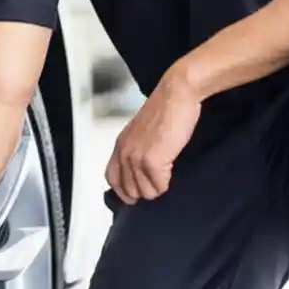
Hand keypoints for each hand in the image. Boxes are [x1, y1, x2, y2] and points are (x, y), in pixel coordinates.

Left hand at [105, 61, 201, 204]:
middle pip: (128, 190)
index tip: (136, 193)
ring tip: (165, 174)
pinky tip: (171, 170)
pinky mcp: (152, 161)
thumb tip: (140, 170)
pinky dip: (166, 184)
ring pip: (145, 192)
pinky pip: (159, 187)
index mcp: (120, 145)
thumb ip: (136, 149)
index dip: (125, 190)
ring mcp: (136, 158)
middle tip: (157, 182)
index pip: (112, 179)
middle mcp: (124, 153)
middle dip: (144, 191)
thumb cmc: (165, 108)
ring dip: (157, 188)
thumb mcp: (142, 131)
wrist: (176, 95)